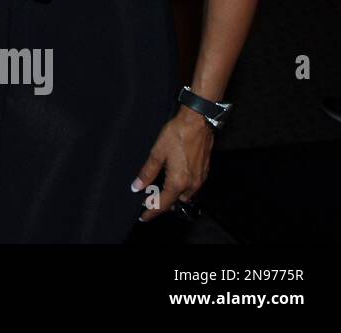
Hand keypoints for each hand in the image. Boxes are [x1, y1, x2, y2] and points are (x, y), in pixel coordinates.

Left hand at [131, 107, 212, 221]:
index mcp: (178, 182)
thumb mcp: (157, 153)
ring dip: (173, 197)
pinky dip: (182, 189)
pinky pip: (192, 188)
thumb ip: (147, 172)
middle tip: (148, 202)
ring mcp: (200, 179)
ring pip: (185, 196)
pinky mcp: (204, 172)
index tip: (143, 217)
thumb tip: (136, 187)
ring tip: (159, 192)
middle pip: (175, 202)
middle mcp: (191, 185)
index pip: (163, 204)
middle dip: (162, 205)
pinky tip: (174, 181)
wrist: (198, 122)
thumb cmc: (176, 135)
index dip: (151, 212)